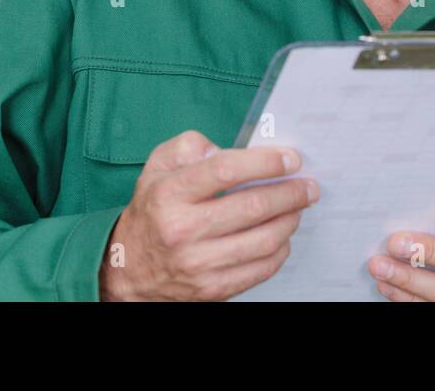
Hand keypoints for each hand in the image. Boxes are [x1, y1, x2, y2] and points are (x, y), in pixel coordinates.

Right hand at [99, 130, 318, 300]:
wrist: (126, 269)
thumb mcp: (157, 167)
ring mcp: (198, 264)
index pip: (226, 170)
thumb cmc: (152, 211)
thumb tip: (227, 149)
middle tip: (308, 185)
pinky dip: (280, 250)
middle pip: (253, 207)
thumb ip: (189, 146)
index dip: (266, 162)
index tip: (291, 159)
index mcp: (170, 193)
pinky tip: (282, 235)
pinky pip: (260, 269)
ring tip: (297, 208)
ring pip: (264, 240)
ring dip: (290, 220)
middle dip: (291, 193)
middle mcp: (183, 230)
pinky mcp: (212, 289)